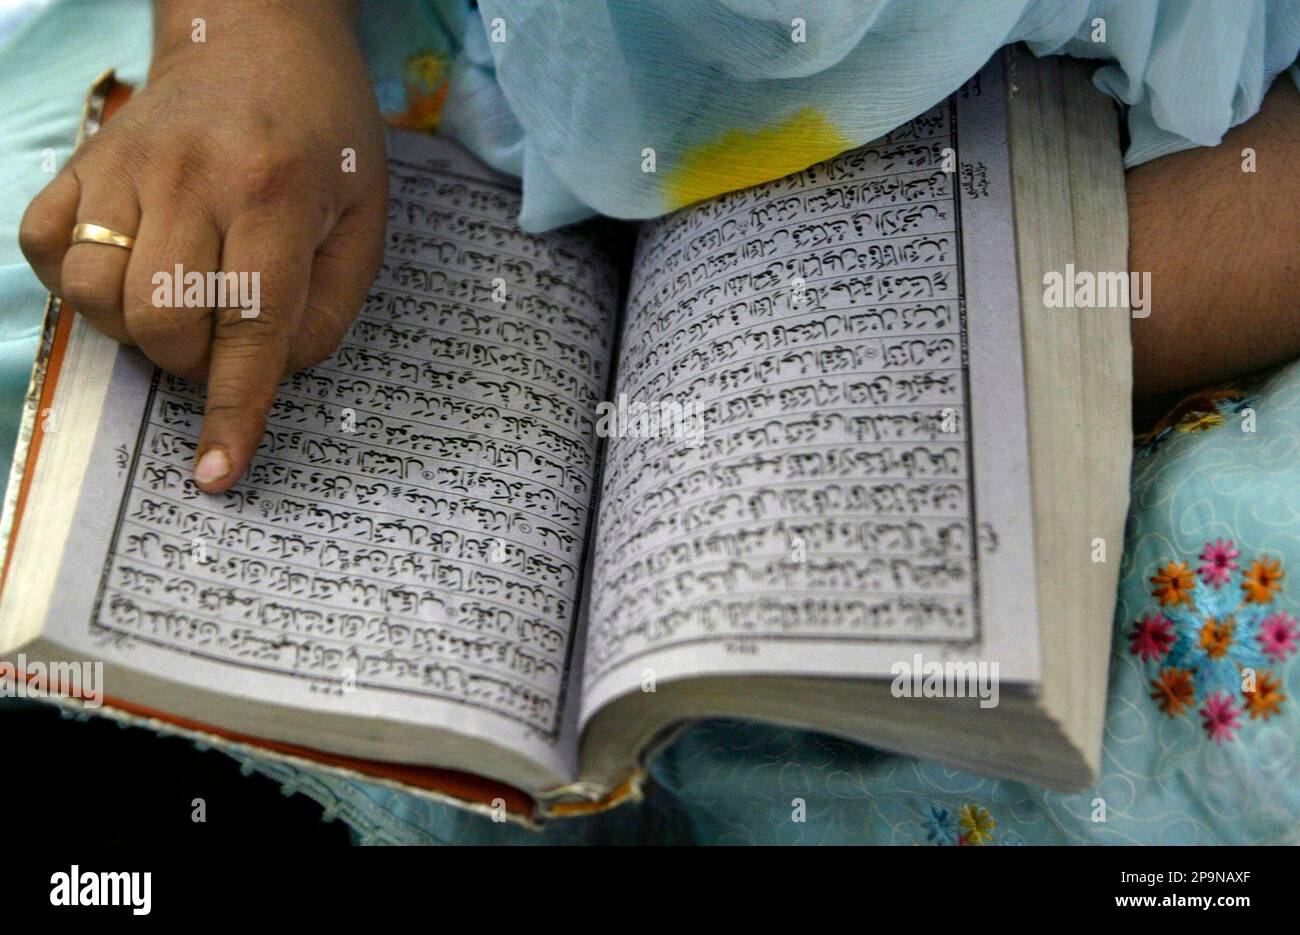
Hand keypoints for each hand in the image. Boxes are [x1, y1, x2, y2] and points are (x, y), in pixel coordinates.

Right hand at [19, 0, 386, 492]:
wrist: (259, 39)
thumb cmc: (325, 139)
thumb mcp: (364, 220)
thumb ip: (331, 308)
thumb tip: (274, 374)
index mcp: (277, 195)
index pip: (252, 325)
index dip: (235, 409)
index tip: (218, 472)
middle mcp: (192, 179)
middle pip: (161, 322)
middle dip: (193, 361)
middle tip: (223, 336)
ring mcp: (126, 165)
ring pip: (96, 295)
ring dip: (137, 331)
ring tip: (180, 299)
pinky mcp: (83, 161)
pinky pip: (49, 250)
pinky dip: (81, 285)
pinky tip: (131, 270)